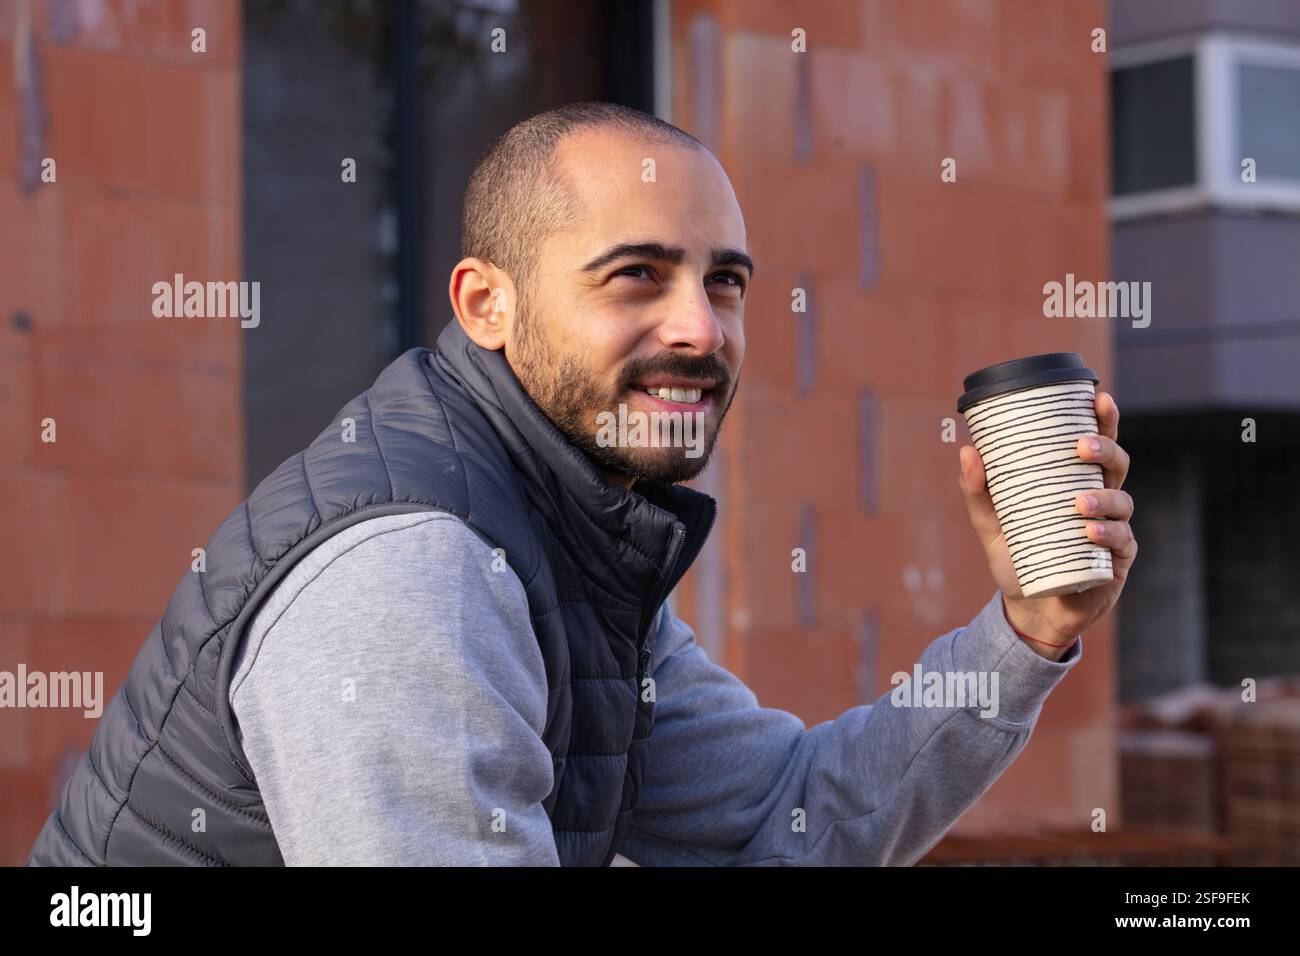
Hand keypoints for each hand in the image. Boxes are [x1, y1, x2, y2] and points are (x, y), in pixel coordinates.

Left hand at [958, 391, 1136, 658]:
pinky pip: (1121, 542)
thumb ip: (977, 491)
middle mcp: (1102, 500)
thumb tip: (966, 450)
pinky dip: (1108, 534)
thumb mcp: (989, 523)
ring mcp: (1113, 530)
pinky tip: (1090, 533)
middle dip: (1105, 451)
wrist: (1029, 607)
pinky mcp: (1117, 561)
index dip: (1105, 420)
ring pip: (1122, 502)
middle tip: (1081, 448)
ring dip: (1104, 499)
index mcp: (1077, 482)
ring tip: (1079, 505)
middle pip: (1116, 465)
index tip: (1099, 397)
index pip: (1097, 444)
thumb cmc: (1016, 556)